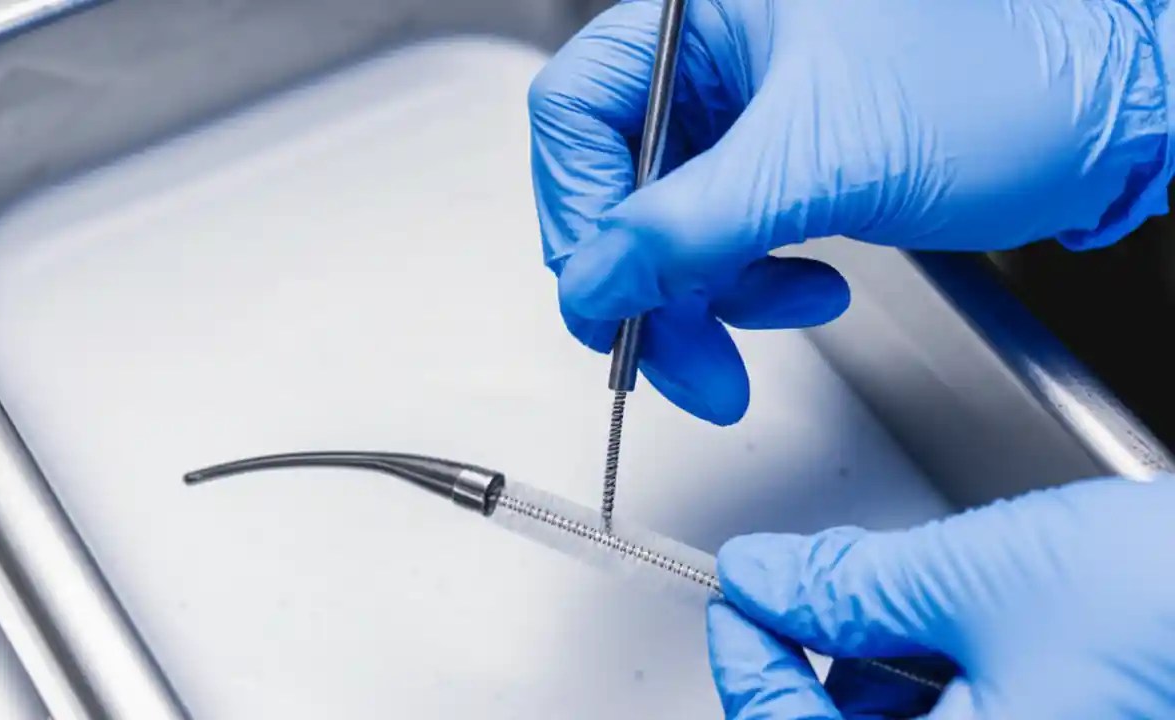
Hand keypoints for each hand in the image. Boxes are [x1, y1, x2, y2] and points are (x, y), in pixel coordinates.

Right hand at [530, 0, 1174, 424]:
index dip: (579, 211)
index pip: (580, 112)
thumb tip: (592, 283)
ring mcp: (747, 114)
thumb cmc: (1000, 84)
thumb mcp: (817, 160)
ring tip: (779, 320)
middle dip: (655, 283)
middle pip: (622, 184)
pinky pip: (727, 241)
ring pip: (673, 227)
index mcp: (701, 13)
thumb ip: (686, 228)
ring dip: (712, 297)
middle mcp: (715, 57)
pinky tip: (812, 289)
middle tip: (677, 358)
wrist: (1106, 121)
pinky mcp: (782, 164)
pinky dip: (755, 285)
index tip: (605, 295)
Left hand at [706, 477, 1174, 717]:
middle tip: (805, 594)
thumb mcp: (986, 579)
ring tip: (893, 602)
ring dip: (878, 677)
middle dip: (815, 671)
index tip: (739, 602)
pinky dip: (944, 685)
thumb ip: (853, 586)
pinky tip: (951, 630)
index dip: (750, 668)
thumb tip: (766, 578)